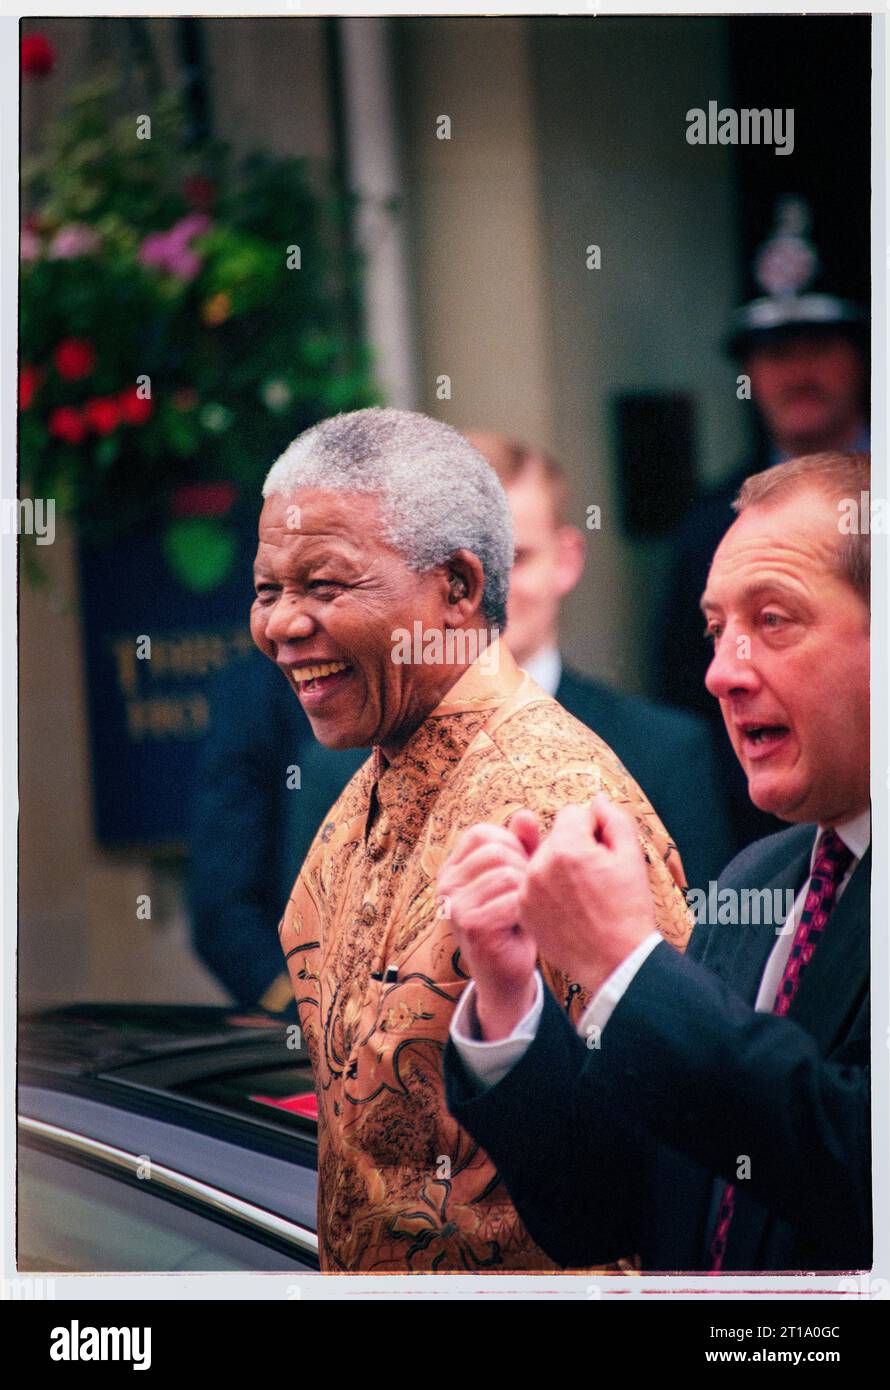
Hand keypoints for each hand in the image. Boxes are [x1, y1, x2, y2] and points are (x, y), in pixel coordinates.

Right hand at [437, 812, 540, 1039]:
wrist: (505, 974)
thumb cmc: (511, 921)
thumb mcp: (515, 876)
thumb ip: (520, 845)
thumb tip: (524, 814)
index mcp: (452, 868)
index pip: (483, 833)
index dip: (511, 845)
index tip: (519, 870)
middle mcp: (446, 885)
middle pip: (497, 851)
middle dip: (523, 869)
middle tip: (525, 895)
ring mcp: (455, 906)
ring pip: (508, 874)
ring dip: (527, 892)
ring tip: (523, 910)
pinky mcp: (472, 926)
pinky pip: (512, 900)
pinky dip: (527, 911)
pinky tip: (522, 925)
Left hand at [518, 793, 655, 994]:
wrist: (616, 961)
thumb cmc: (628, 908)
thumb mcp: (631, 857)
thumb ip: (614, 819)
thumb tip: (596, 800)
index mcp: (567, 848)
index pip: (572, 814)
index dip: (593, 830)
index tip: (604, 855)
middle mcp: (540, 865)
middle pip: (556, 836)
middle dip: (575, 848)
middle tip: (596, 879)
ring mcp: (528, 889)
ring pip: (543, 860)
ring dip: (559, 868)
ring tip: (582, 895)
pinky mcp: (523, 909)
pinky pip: (533, 883)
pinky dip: (547, 889)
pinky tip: (568, 908)